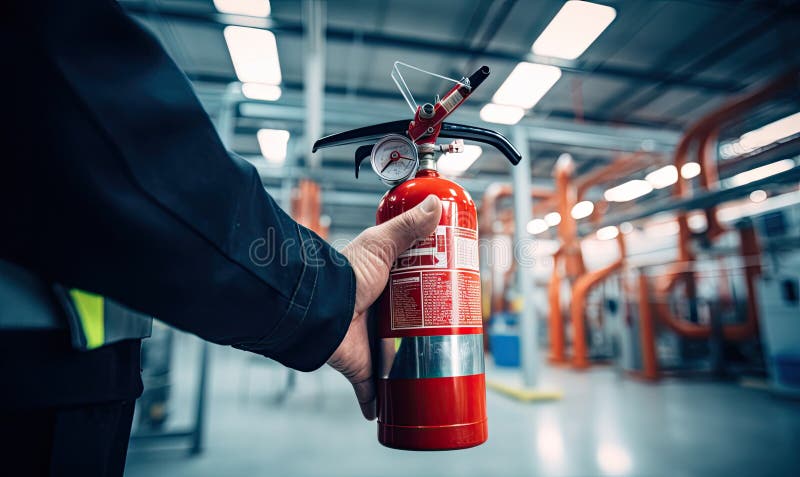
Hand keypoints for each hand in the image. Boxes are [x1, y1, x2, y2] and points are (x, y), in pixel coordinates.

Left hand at [328, 195, 441, 419]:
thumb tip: (436, 203)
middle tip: (455, 340)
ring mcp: (370, 347)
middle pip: (410, 330)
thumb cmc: (346, 276)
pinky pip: (375, 394)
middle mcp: (376, 320)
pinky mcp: (363, 371)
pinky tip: (400, 414)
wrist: (320, 309)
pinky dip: (383, 406)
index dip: (434, 296)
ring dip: (413, 371)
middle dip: (429, 337)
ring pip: (398, 363)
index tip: (455, 299)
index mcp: (383, 291)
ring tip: (440, 376)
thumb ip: (407, 227)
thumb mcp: (381, 246)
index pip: (414, 293)